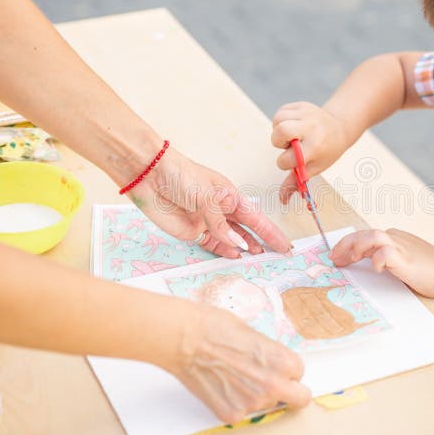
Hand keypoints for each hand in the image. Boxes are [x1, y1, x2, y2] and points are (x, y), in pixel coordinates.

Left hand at [127, 148, 291, 258]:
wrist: (149, 175)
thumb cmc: (180, 175)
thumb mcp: (206, 196)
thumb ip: (220, 222)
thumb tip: (237, 244)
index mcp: (229, 195)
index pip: (255, 217)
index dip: (270, 231)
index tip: (284, 243)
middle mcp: (221, 209)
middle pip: (247, 229)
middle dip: (262, 241)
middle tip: (278, 255)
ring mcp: (207, 222)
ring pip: (231, 239)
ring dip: (244, 248)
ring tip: (260, 259)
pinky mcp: (192, 232)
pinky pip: (213, 245)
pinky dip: (225, 251)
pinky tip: (236, 256)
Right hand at [165, 303, 310, 423]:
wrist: (185, 338)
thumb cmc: (215, 327)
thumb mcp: (254, 334)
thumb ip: (270, 353)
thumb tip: (272, 362)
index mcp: (283, 361)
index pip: (299, 373)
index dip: (286, 369)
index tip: (276, 368)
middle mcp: (273, 385)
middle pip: (300, 399)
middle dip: (291, 392)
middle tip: (275, 385)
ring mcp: (252, 403)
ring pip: (268, 405)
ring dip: (258, 395)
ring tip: (234, 376)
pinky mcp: (232, 414)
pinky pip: (243, 413)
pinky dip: (235, 402)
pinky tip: (222, 385)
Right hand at [271, 102, 351, 203]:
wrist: (340, 127)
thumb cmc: (326, 151)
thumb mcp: (314, 168)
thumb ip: (296, 182)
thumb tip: (282, 200)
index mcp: (315, 147)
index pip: (287, 158)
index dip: (285, 162)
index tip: (292, 161)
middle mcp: (311, 128)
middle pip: (281, 132)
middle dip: (278, 142)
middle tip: (288, 145)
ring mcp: (307, 113)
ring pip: (278, 120)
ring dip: (279, 131)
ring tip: (291, 136)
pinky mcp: (301, 105)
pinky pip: (281, 111)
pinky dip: (282, 120)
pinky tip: (292, 127)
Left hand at [329, 228, 433, 298]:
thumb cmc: (428, 271)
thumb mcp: (403, 260)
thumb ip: (387, 257)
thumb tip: (367, 261)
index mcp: (394, 237)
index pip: (365, 235)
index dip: (348, 244)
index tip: (337, 256)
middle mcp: (395, 237)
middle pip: (363, 233)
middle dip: (345, 245)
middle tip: (334, 259)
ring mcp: (401, 246)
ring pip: (372, 236)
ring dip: (357, 247)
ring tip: (350, 260)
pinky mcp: (405, 258)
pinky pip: (385, 253)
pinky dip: (377, 260)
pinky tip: (377, 270)